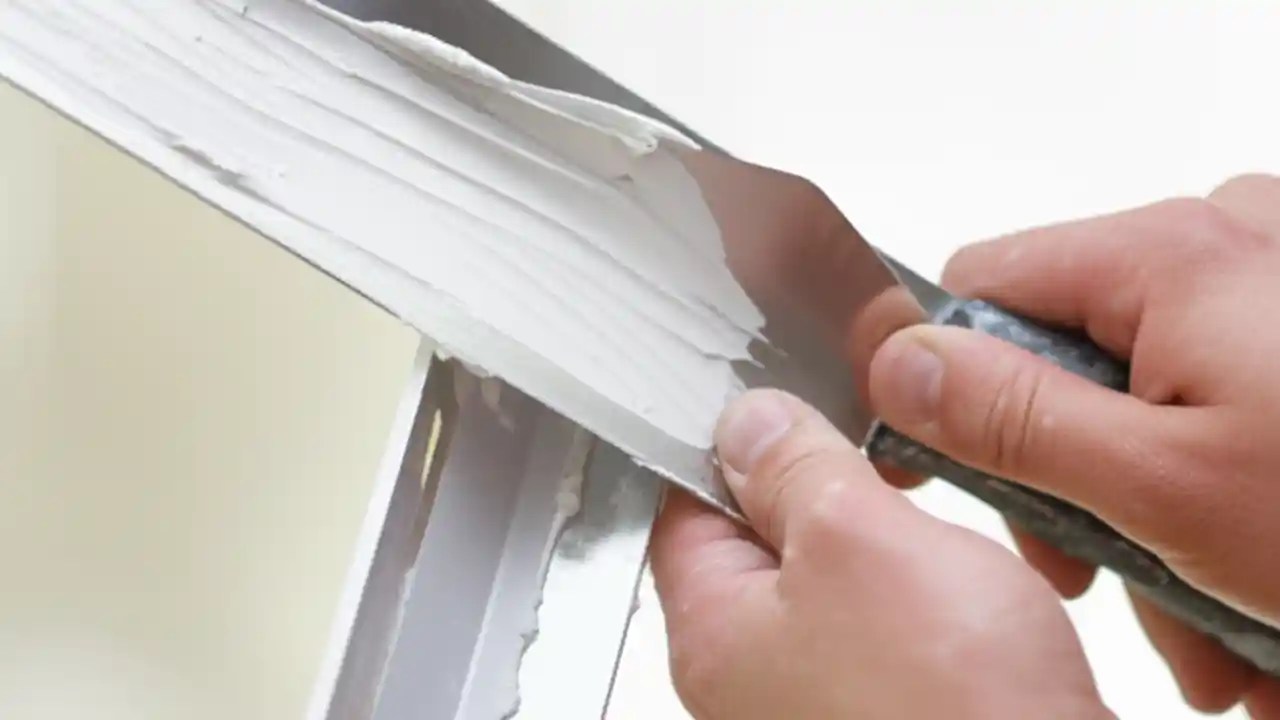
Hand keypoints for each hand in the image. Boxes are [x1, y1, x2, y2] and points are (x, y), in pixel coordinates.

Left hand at [650, 390, 1112, 718]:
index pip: (686, 510)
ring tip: (924, 517)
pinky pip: (891, 635)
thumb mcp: (855, 540)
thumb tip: (752, 424)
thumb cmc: (951, 712)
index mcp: (714, 637)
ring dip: (879, 540)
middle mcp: (755, 685)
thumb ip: (794, 471)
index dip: (732, 446)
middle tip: (868, 454)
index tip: (780, 407)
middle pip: (760, 549)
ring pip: (835, 589)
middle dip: (817, 490)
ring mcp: (823, 708)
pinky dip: (921, 596)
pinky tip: (962, 587)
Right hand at [867, 174, 1279, 715]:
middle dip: (1065, 473)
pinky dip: (1209, 479)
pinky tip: (1241, 563)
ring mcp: (1277, 282)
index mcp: (1173, 254)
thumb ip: (1010, 417)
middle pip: (1064, 345)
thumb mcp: (1161, 488)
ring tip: (1194, 603)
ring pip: (1140, 387)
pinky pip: (1214, 389)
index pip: (982, 282)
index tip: (947, 468)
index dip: (943, 375)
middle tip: (1085, 567)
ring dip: (1143, 502)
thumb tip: (900, 361)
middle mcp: (1227, 240)